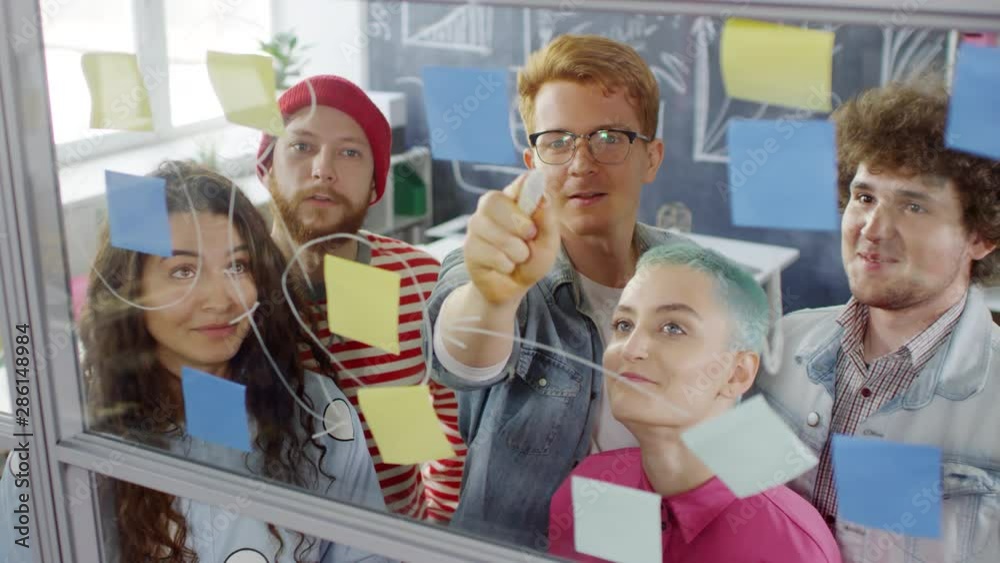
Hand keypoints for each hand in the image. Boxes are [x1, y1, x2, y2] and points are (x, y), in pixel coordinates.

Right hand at [463, 172, 559, 305]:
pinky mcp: (469, 248)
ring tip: (519, 258)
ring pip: (492, 230)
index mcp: (513, 201)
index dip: (523, 187)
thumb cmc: (531, 260)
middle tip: (530, 236)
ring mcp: (476, 228)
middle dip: (516, 221)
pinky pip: (487, 253)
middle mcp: (491, 209)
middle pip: (493, 200)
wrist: (513, 288)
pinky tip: (505, 267)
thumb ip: (547, 220)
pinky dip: (505, 264)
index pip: (516, 185)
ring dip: (515, 250)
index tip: (534, 194)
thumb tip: (543, 197)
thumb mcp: (547, 242)